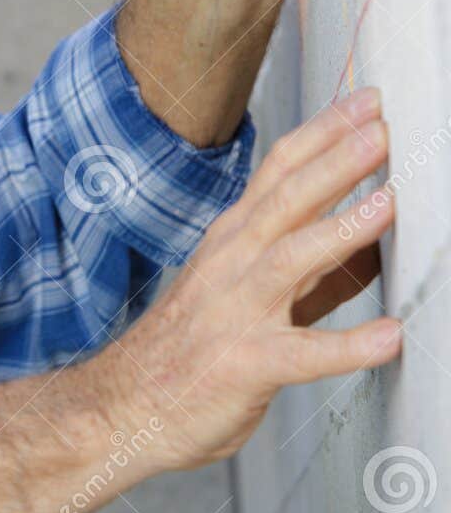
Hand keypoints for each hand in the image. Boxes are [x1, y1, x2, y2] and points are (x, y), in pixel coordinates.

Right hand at [97, 87, 399, 469]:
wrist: (124, 406)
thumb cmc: (186, 353)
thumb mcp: (245, 295)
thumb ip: (311, 273)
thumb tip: (371, 246)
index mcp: (232, 242)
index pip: (278, 172)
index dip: (322, 134)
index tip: (365, 105)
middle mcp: (231, 266)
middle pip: (285, 200)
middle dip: (335, 161)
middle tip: (380, 129)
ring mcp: (235, 313)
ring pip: (289, 259)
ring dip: (340, 228)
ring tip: (385, 205)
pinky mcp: (244, 365)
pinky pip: (301, 352)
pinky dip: (348, 344)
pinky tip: (388, 337)